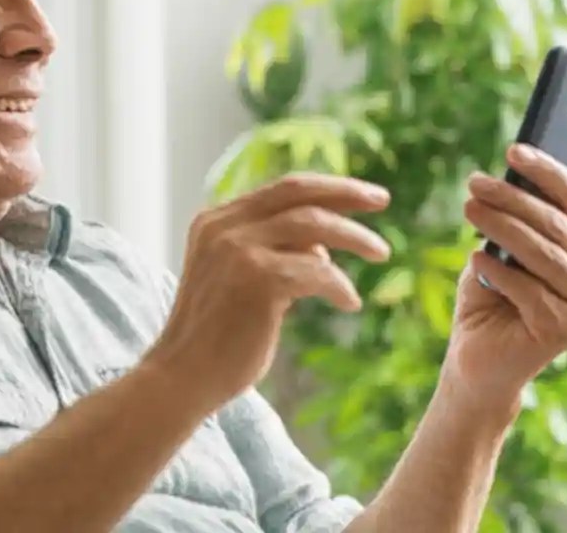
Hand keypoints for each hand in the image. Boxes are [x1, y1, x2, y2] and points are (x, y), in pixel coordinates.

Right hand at [143, 173, 391, 413]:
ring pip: (314, 225)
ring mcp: (238, 249)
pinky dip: (340, 285)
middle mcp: (224, 227)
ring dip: (355, 237)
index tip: (361, 195)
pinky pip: (318, 270)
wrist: (183, 378)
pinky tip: (350, 302)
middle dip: (346, 192)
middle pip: (298, 192)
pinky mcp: (257, 278)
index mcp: (216, 221)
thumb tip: (322, 245)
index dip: (325, 188)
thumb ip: (273, 254)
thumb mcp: (239, 280)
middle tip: (383, 199)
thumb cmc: (217, 338)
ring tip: (382, 253)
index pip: (280, 189)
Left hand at [445, 144, 566, 419]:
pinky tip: (476, 260)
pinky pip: (529, 289)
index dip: (547, 171)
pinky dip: (499, 271)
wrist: (476, 362)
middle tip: (473, 183)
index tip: (513, 150)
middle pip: (557, 224)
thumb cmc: (488, 302)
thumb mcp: (496, 252)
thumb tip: (502, 180)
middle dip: (513, 198)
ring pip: (544, 254)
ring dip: (503, 227)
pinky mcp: (564, 329)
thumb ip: (509, 223)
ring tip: (469, 209)